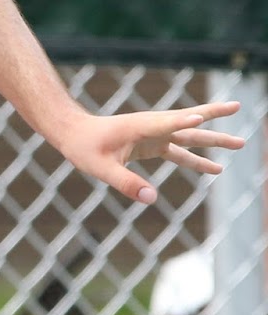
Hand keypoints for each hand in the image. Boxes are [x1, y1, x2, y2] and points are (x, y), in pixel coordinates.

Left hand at [51, 101, 243, 202]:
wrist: (73, 133)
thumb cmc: (83, 147)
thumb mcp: (100, 167)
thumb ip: (126, 183)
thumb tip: (152, 199)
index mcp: (138, 127)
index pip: (165, 123)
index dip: (182, 120)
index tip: (201, 116)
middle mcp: (151, 127)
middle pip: (188, 123)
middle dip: (214, 121)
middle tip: (239, 115)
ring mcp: (154, 134)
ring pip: (189, 136)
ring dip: (213, 140)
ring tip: (241, 143)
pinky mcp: (152, 143)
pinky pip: (179, 151)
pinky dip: (196, 158)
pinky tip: (215, 167)